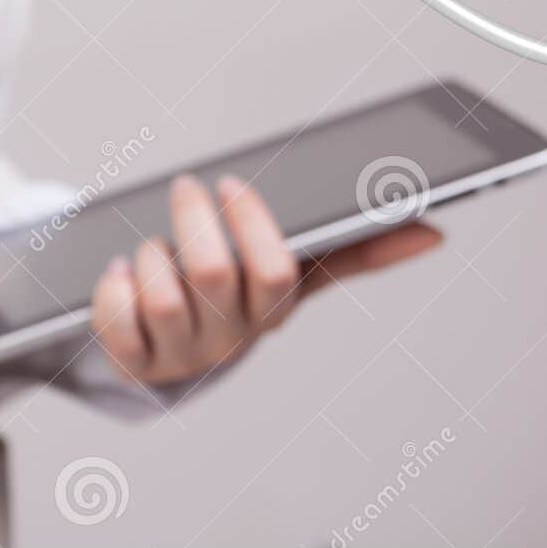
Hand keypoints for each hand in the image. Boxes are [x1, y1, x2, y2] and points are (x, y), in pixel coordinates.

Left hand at [91, 173, 441, 385]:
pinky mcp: (134, 365)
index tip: (229, 182)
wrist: (171, 349)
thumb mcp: (292, 273)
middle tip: (185, 187)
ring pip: (164, 298)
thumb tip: (435, 233)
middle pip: (214, 274)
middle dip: (192, 220)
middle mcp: (231, 339)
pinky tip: (115, 272)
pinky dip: (111, 289)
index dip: (251, 222)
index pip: (276, 270)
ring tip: (151, 244)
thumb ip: (354, 252)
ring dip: (150, 256)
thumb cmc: (237, 296)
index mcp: (273, 312)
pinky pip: (115, 326)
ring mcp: (182, 356)